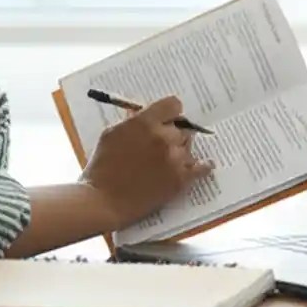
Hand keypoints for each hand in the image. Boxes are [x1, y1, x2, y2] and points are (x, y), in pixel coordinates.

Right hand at [79, 96, 214, 229]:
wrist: (104, 201)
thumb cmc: (101, 167)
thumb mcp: (110, 134)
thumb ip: (131, 122)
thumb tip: (142, 114)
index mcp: (145, 123)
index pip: (173, 105)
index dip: (170, 112)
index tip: (168, 118)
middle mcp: (164, 137)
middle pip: (181, 127)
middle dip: (172, 133)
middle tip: (162, 143)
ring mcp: (175, 159)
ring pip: (188, 146)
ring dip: (180, 150)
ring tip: (168, 159)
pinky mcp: (180, 180)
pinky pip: (201, 168)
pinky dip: (203, 166)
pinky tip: (205, 164)